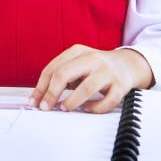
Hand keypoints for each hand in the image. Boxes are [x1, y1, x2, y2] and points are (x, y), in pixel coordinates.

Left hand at [29, 46, 152, 113]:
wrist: (126, 64)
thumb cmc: (95, 67)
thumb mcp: (77, 64)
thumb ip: (61, 76)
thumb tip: (40, 97)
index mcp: (77, 51)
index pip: (53, 68)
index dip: (41, 87)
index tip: (34, 102)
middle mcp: (92, 58)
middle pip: (65, 73)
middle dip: (51, 93)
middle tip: (45, 107)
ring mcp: (107, 71)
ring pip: (87, 87)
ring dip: (72, 101)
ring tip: (64, 108)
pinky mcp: (121, 85)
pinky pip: (107, 100)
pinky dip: (95, 108)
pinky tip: (86, 109)